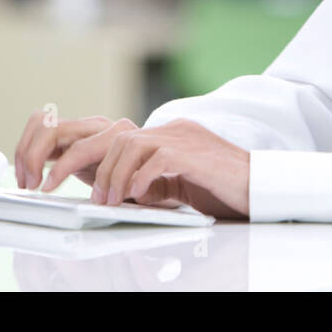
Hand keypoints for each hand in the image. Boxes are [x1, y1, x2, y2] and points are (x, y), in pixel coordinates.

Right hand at [14, 110, 134, 189]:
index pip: (78, 148)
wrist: (147, 158)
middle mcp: (95, 125)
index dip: (59, 169)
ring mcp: (80, 127)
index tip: (45, 189)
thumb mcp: (143, 183)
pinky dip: (27, 150)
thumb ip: (133, 186)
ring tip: (25, 180)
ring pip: (41, 123)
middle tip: (31, 186)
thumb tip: (120, 196)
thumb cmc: (146, 173)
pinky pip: (39, 131)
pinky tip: (28, 173)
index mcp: (116, 136)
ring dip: (26, 151)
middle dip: (34, 157)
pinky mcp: (68, 134)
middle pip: (52, 129)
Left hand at [41, 118, 250, 219]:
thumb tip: (115, 190)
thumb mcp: (175, 183)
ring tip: (111, 201)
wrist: (261, 188)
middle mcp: (171, 130)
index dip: (90, 156)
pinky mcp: (194, 154)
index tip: (71, 181)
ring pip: (130, 144)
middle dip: (90, 165)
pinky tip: (139, 195)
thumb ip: (148, 179)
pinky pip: (157, 158)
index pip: (116, 134)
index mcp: (165, 135)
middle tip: (84, 195)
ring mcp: (183, 138)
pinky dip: (141, 177)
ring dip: (113, 176)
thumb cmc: (221, 189)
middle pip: (116, 135)